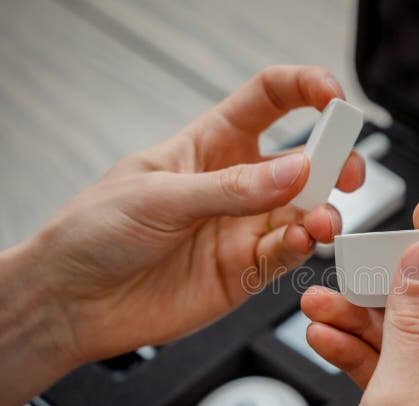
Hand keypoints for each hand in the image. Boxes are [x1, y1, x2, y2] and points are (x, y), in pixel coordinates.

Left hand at [32, 65, 363, 362]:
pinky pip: (287, 255)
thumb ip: (231, 188)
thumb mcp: (159, 197)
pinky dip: (301, 249)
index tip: (334, 97)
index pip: (269, 100)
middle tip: (346, 172)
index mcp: (210, 144)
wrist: (72, 302)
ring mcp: (243, 228)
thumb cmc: (96, 232)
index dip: (306, 88)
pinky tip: (300, 243)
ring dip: (323, 212)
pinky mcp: (245, 271)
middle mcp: (236, 184)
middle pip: (305, 159)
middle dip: (335, 160)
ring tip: (320, 221)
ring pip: (305, 212)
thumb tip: (297, 171)